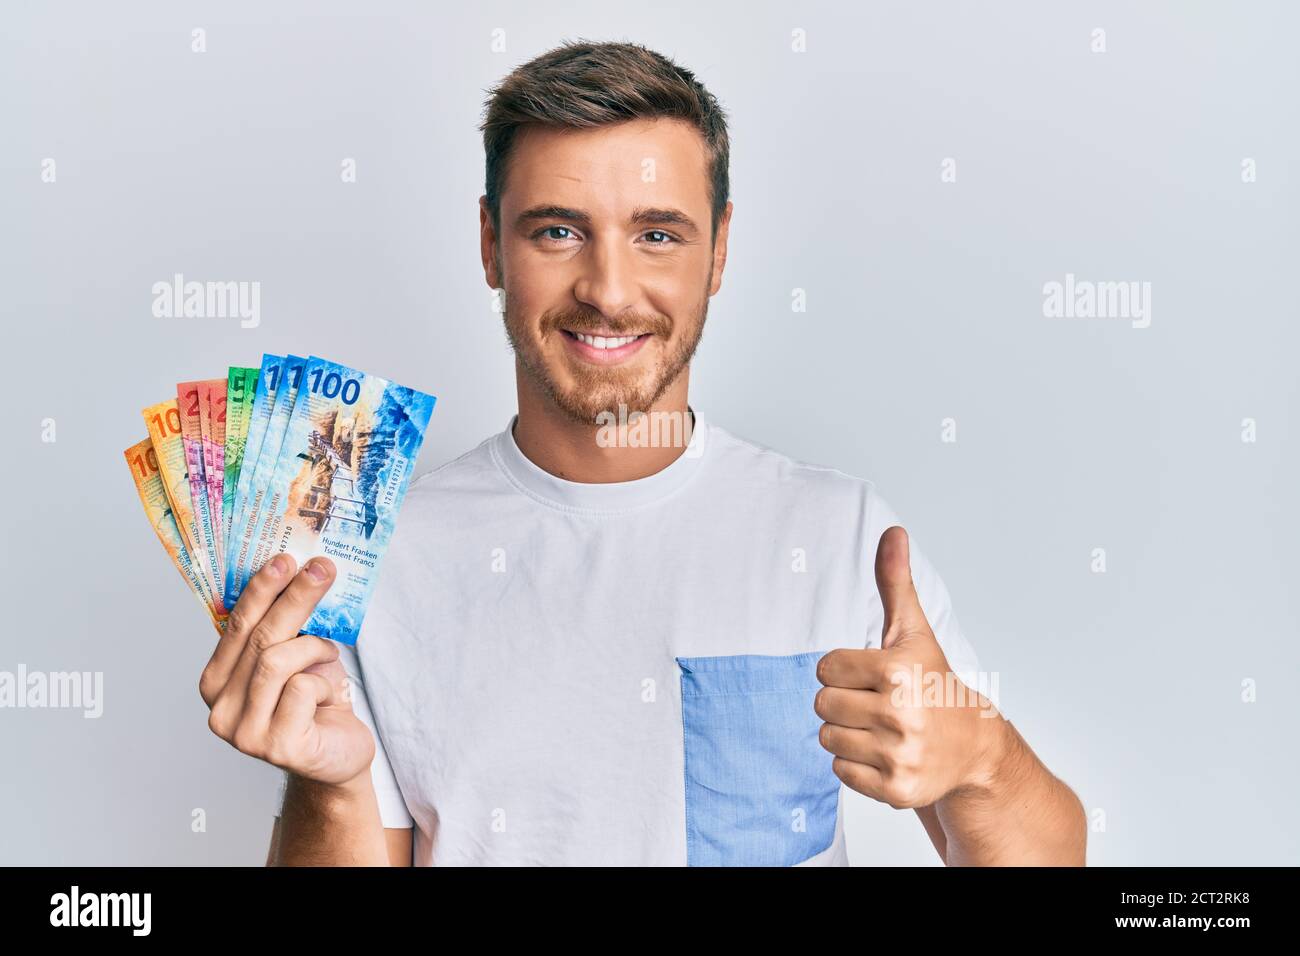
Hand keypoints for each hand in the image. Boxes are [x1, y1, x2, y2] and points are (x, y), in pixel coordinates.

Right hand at [199, 554, 375, 787]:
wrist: (339, 752)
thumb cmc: (314, 701)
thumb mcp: (296, 656)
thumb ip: (282, 627)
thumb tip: (298, 571)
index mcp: (216, 681)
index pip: (235, 625)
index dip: (260, 590)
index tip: (284, 560)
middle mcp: (220, 709)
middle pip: (258, 638)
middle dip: (294, 598)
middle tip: (322, 569)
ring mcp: (244, 732)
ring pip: (277, 660)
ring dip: (313, 647)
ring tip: (329, 650)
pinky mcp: (276, 747)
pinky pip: (302, 689)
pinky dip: (323, 682)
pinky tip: (327, 696)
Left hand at [813, 526, 1002, 808]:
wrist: (973, 747)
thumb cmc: (932, 682)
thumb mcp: (913, 631)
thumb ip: (895, 582)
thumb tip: (893, 531)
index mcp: (898, 671)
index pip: (825, 667)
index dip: (844, 669)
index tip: (874, 674)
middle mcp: (901, 715)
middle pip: (822, 703)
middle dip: (843, 700)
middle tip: (878, 703)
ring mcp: (900, 755)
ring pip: (827, 737)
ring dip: (847, 732)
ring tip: (882, 728)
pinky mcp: (896, 790)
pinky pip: (840, 771)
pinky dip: (855, 764)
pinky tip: (884, 753)